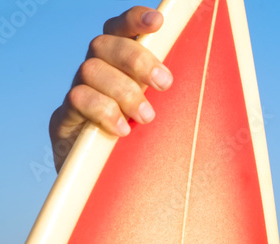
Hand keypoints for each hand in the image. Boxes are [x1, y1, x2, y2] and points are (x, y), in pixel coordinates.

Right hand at [48, 6, 172, 170]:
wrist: (109, 186)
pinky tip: (121, 130)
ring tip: (145, 117)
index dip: (135, 20)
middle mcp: (96, 73)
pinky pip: (77, 100)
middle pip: (103, 44)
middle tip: (165, 84)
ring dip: (123, 90)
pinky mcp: (64, 119)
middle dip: (137, 59)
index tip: (158, 21)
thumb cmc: (146, 148)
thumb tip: (214, 88)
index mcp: (118, 65)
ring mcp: (78, 94)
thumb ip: (176, 101)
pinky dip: (102, 111)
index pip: (120, 29)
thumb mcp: (167, 120)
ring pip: (90, 70)